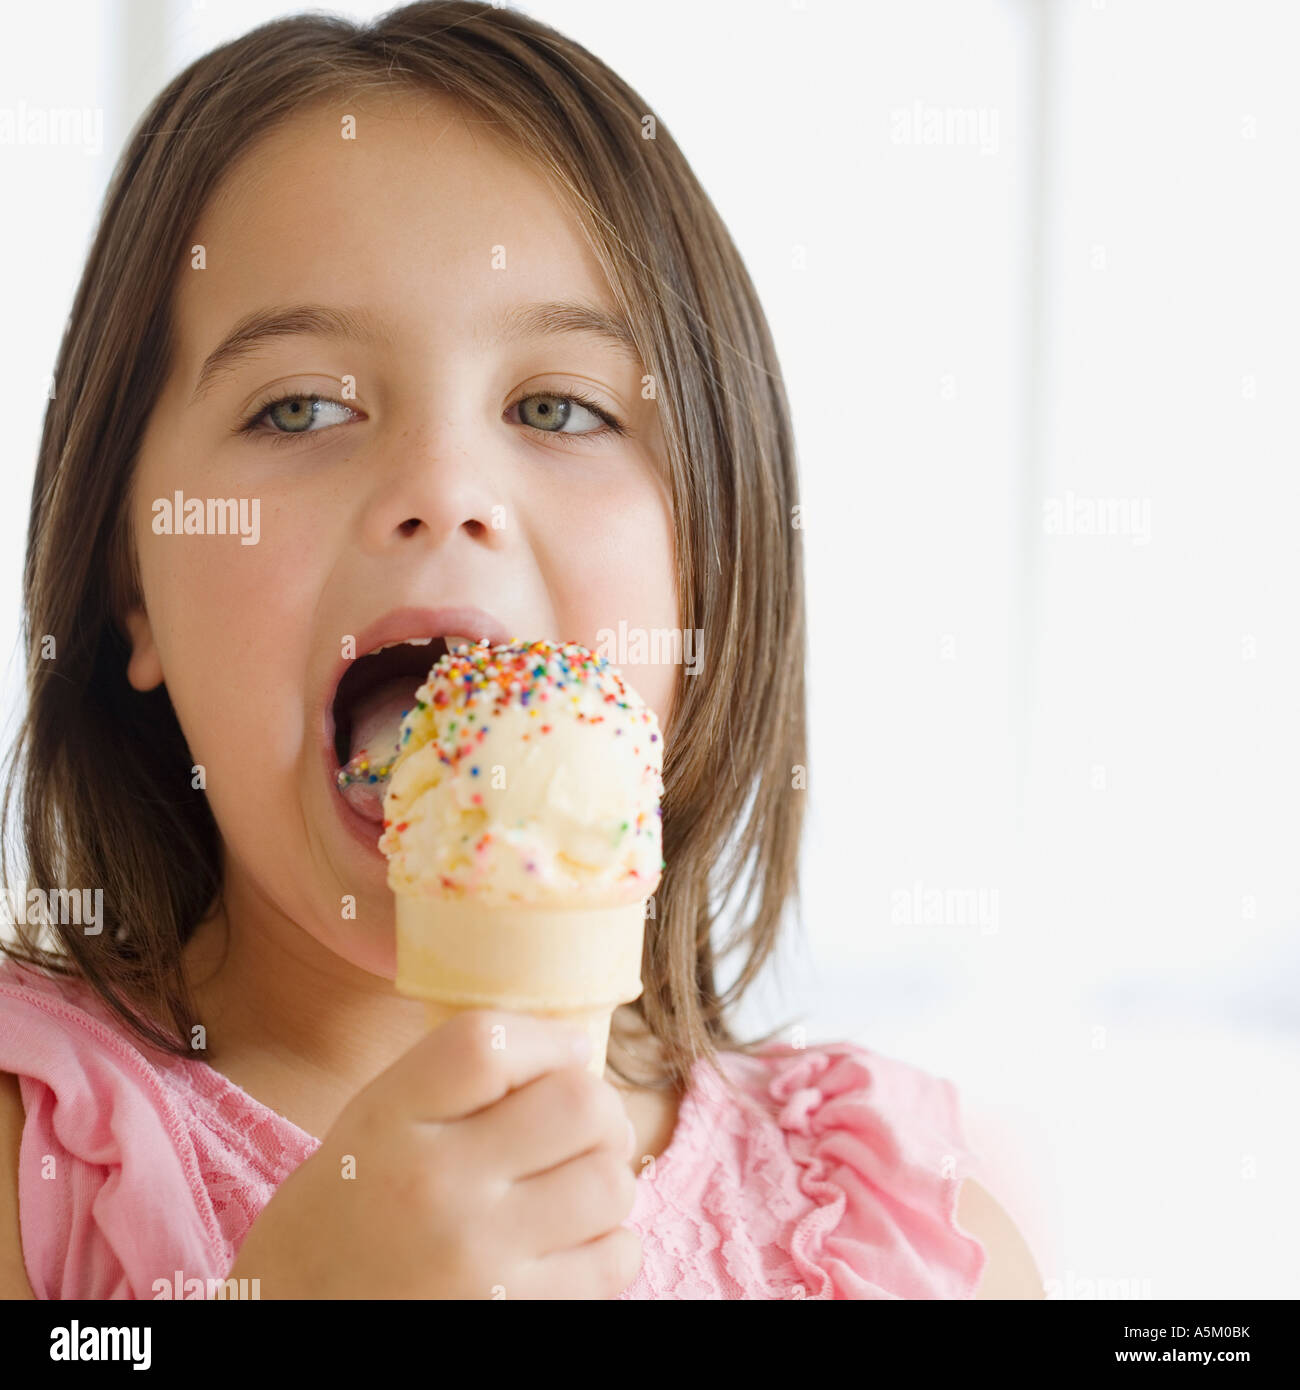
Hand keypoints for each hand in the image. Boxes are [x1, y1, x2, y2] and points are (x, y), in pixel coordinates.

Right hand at [226, 1009, 641, 1298]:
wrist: (297, 1317)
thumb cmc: (351, 1208)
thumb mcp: (375, 1120)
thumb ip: (457, 1078)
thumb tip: (577, 1054)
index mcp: (389, 1120)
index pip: (490, 1044)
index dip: (549, 1040)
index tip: (562, 1055)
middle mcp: (435, 1186)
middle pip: (579, 1104)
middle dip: (599, 1107)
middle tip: (582, 1126)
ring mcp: (479, 1259)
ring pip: (611, 1183)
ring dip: (606, 1177)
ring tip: (572, 1187)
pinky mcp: (513, 1315)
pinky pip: (616, 1259)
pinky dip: (609, 1244)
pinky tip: (569, 1242)